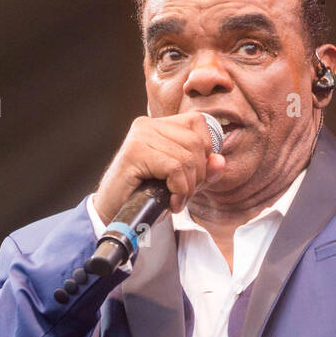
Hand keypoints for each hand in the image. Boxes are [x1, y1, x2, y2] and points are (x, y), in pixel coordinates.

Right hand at [93, 111, 225, 224]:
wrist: (115, 214)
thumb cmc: (146, 195)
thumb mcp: (181, 182)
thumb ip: (203, 170)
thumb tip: (220, 161)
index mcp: (159, 125)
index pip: (198, 122)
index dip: (205, 151)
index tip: (193, 176)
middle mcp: (148, 125)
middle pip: (196, 142)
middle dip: (198, 175)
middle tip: (183, 194)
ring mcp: (140, 136)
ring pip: (187, 157)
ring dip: (188, 187)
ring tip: (175, 200)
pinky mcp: (135, 152)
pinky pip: (174, 168)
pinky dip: (179, 190)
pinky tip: (170, 202)